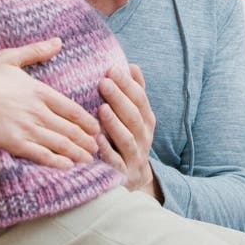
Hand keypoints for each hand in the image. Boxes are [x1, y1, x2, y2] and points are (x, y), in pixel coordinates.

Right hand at [0, 38, 99, 170]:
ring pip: (59, 143)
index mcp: (39, 90)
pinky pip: (41, 154)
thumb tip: (58, 41)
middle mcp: (38, 110)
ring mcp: (27, 127)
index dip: (86, 120)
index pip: (71, 108)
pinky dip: (57, 161)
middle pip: (69, 128)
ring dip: (77, 152)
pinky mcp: (14, 142)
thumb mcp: (11, 57)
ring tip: (88, 159)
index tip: (96, 128)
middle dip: (86, 140)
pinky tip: (68, 166)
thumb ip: (36, 51)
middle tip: (98, 148)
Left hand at [97, 64, 161, 199]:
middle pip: (133, 117)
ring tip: (101, 108)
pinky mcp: (124, 174)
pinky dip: (108, 150)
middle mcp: (144, 137)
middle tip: (103, 82)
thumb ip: (135, 92)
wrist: (136, 178)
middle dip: (119, 98)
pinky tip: (97, 139)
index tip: (112, 69)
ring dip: (115, 123)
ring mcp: (135, 157)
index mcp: (147, 121)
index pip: (140, 99)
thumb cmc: (130, 136)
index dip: (128, 84)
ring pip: (127, 139)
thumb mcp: (137, 115)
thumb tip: (131, 66)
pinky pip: (116, 162)